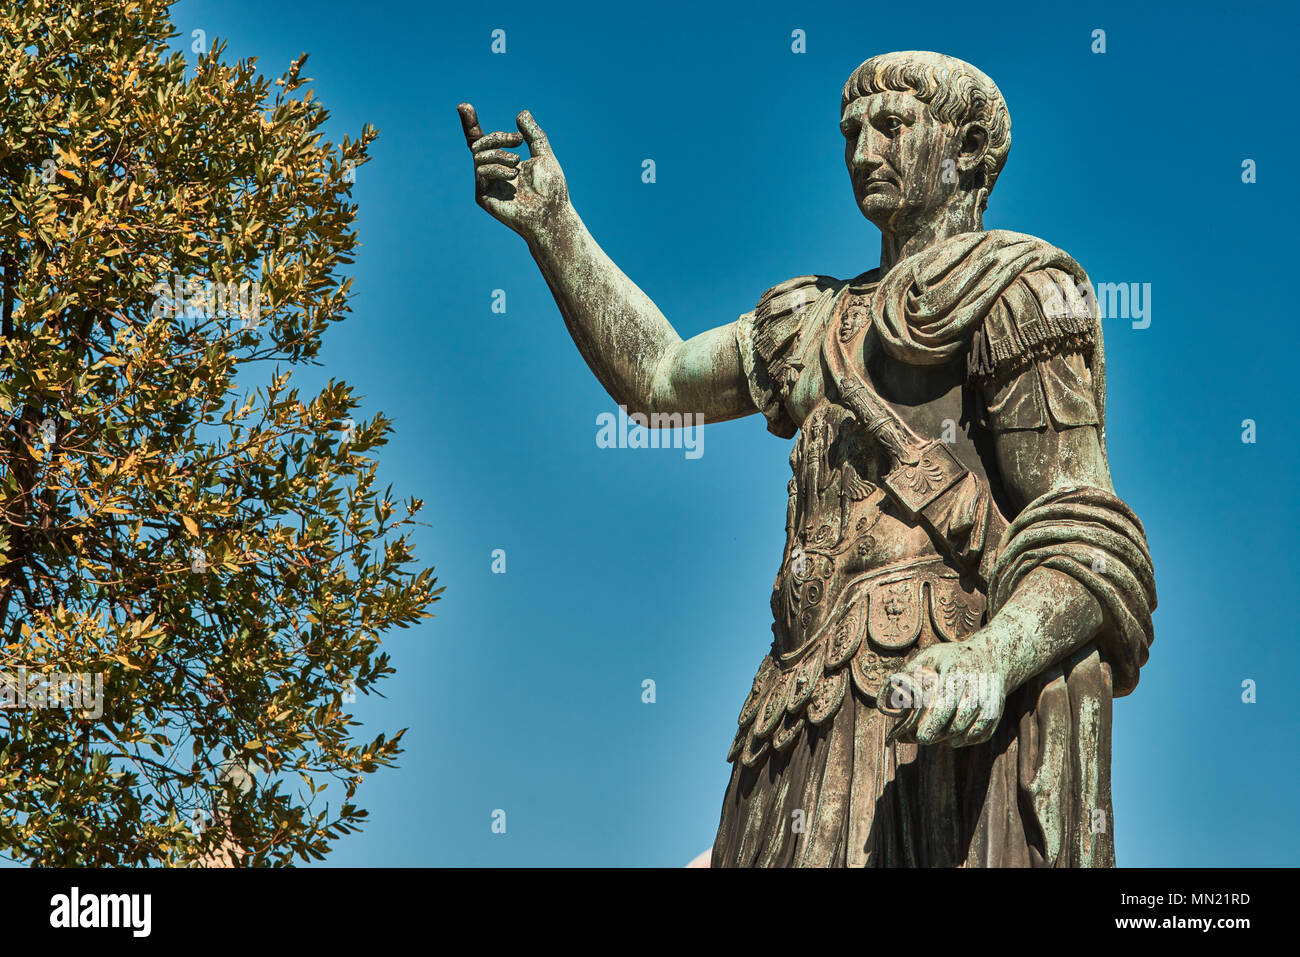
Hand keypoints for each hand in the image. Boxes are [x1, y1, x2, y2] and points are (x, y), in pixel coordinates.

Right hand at [457, 103, 569, 240]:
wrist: (550, 214)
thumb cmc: (550, 190)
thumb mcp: (543, 155)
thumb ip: (534, 134)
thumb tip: (521, 113)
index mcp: (503, 162)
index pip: (482, 141)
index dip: (470, 124)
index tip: (463, 106)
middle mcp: (491, 172)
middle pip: (479, 144)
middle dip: (497, 137)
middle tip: (518, 140)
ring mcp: (486, 185)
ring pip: (479, 156)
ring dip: (499, 154)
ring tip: (517, 163)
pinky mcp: (483, 196)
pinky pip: (481, 172)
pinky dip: (497, 169)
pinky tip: (514, 175)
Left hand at [877, 634, 1008, 747]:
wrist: (991, 657)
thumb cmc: (951, 658)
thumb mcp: (930, 656)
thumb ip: (910, 673)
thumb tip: (890, 697)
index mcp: (957, 672)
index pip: (945, 704)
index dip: (932, 724)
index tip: (920, 737)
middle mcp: (976, 687)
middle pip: (957, 723)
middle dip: (937, 735)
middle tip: (922, 738)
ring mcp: (990, 701)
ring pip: (968, 731)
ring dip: (950, 739)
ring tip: (935, 735)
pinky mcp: (996, 713)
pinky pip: (980, 735)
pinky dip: (965, 739)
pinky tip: (952, 736)